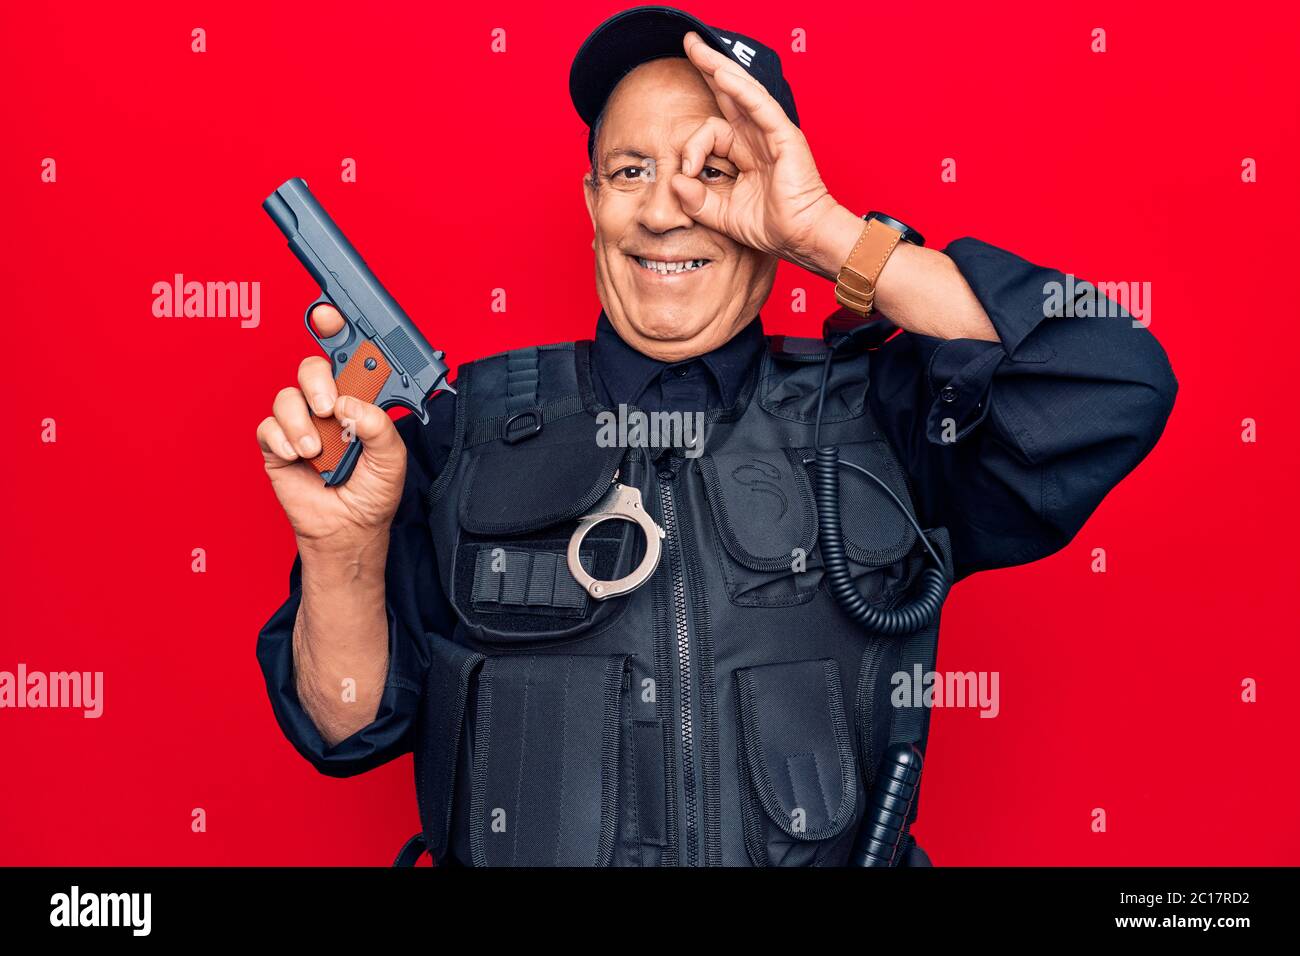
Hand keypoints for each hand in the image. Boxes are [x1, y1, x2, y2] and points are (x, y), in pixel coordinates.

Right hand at [255, 304, 406, 552]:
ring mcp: (301, 423)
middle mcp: (328, 406)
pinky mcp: (276, 444)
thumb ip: (380, 426)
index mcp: (360, 401)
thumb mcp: (392, 459)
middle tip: (328, 406)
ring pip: (288, 396)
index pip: (348, 357)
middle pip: (312, 367)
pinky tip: (298, 456)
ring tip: (316, 449)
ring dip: (301, 422)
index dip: (336, 329)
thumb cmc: (373, 493)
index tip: (329, 313)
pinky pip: (268, 426)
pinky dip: (282, 439)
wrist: (348, 531)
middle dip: (317, 379)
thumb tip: (350, 403)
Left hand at [670, 31, 853, 275]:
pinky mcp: (784, 135)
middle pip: (728, 94)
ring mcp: (771, 133)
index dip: (691, 149)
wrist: (800, 237)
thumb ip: (696, 200)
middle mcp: (756, 137)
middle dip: (707, 67)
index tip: (684, 174)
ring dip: (719, 67)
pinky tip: (721, 73)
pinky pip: (760, 106)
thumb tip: (673, 181)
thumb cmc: (770, 227)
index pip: (710, 131)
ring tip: (697, 48)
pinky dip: (741, 89)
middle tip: (688, 43)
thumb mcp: (721, 215)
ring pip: (742, 92)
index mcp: (744, 152)